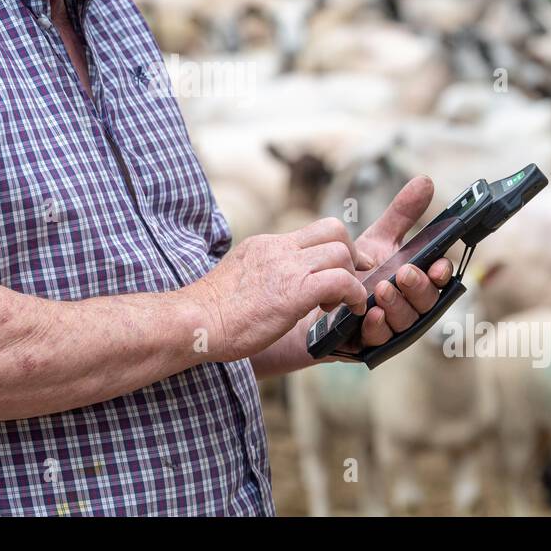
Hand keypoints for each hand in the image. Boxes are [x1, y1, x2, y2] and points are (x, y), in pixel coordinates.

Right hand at [187, 217, 368, 362]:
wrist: (196, 321)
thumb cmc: (211, 313)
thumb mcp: (239, 278)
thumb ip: (261, 273)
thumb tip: (272, 285)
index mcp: (265, 245)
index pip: (313, 229)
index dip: (336, 246)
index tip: (343, 268)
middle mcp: (278, 248)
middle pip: (335, 230)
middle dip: (351, 256)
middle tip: (348, 285)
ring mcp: (287, 267)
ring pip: (341, 252)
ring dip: (351, 279)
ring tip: (340, 304)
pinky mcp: (296, 291)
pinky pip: (342, 281)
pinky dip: (354, 295)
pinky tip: (349, 310)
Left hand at [334, 175, 453, 355]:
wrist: (315, 297)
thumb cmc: (355, 271)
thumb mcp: (378, 240)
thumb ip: (403, 215)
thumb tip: (425, 181)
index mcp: (417, 282)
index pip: (440, 280)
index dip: (442, 273)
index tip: (438, 264)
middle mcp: (410, 306)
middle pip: (426, 303)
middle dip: (418, 288)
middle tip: (402, 273)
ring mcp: (392, 327)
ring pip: (405, 322)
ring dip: (396, 305)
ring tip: (381, 289)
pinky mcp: (369, 344)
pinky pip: (379, 340)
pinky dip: (377, 327)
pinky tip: (370, 313)